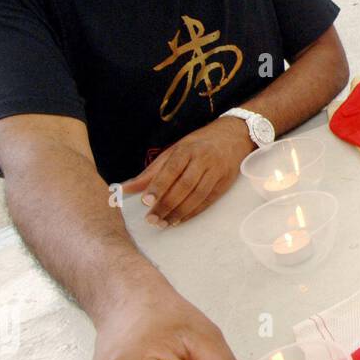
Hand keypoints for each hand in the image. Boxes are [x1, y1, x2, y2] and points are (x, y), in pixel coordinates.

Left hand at [124, 118, 251, 226]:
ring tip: (164, 223)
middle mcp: (203, 159)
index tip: (146, 201)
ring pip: (198, 195)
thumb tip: (125, 188)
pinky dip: (193, 212)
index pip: (172, 169)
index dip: (159, 185)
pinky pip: (208, 200)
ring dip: (180, 212)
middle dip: (167, 204)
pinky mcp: (225, 182)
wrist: (233, 136)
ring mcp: (217, 171)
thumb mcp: (174, 151)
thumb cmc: (197, 145)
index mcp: (187, 149)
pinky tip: (180, 219)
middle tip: (151, 219)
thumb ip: (151, 171)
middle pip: (185, 185)